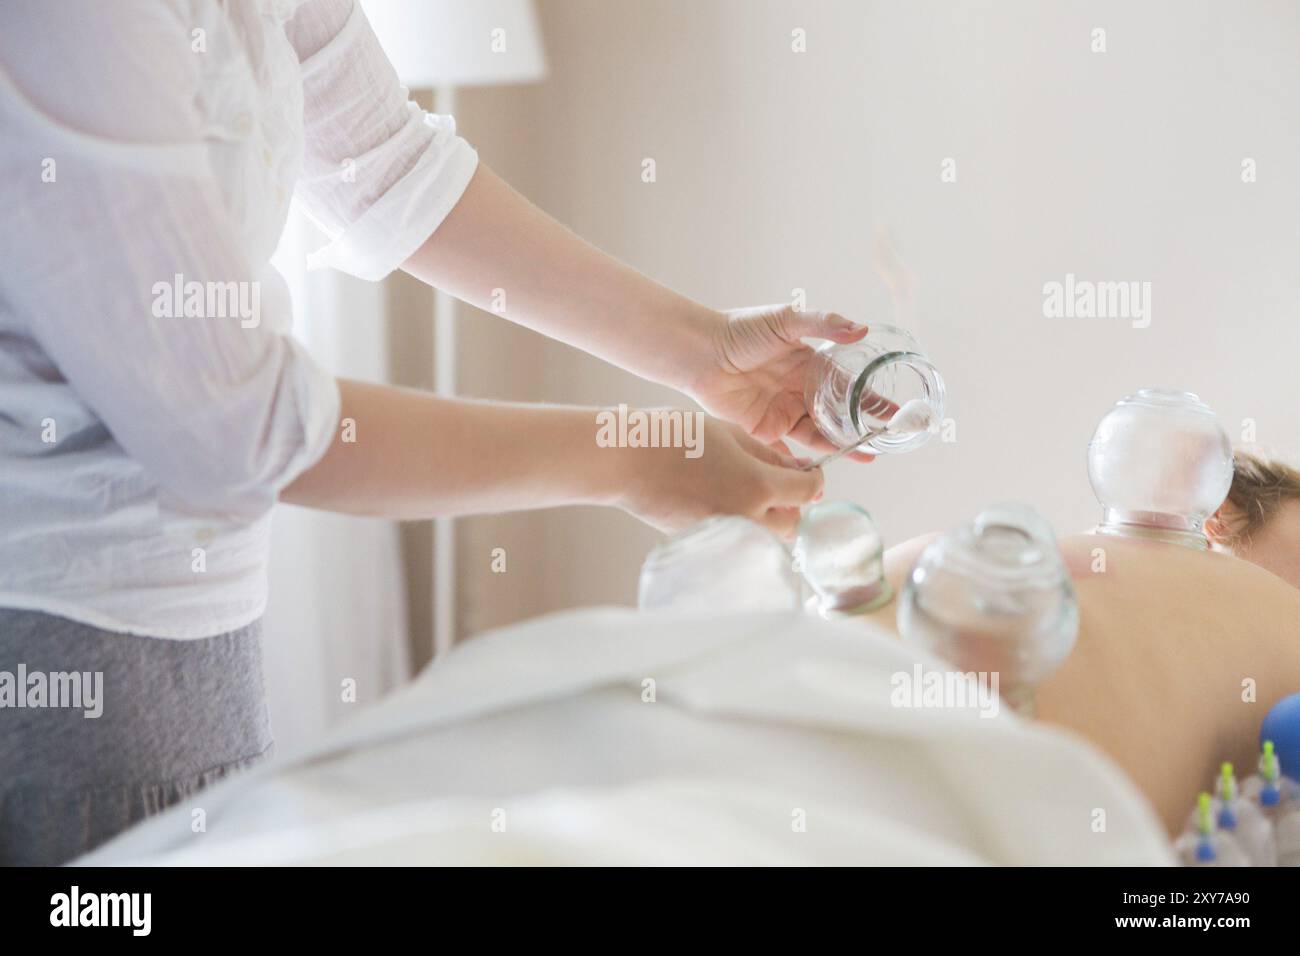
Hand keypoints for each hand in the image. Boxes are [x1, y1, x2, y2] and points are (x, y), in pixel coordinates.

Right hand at [613, 415, 823, 537]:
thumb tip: (799, 469)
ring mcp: (725, 533)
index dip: (814, 479)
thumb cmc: (677, 437)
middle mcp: (747, 518)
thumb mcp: (731, 434)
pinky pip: (738, 537)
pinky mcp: (706, 541)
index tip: (808, 472)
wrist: (627, 463)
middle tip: (780, 484)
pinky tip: (722, 500)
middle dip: (792, 505)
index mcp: (759, 486)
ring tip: (750, 494)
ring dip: (769, 519)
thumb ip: (770, 455)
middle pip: (792, 524)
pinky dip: (741, 523)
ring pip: (766, 536)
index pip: (808, 492)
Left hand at [686, 305, 875, 460]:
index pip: (850, 385)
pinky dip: (804, 462)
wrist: (702, 352)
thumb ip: (823, 324)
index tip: (896, 411)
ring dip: (842, 445)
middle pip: (839, 414)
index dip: (872, 398)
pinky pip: (789, 449)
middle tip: (889, 440)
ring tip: (868, 456)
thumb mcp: (786, 321)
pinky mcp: (764, 430)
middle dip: (863, 427)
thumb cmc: (741, 330)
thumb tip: (861, 330)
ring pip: (819, 434)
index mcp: (811, 365)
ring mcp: (784, 412)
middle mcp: (801, 391)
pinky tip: (823, 471)